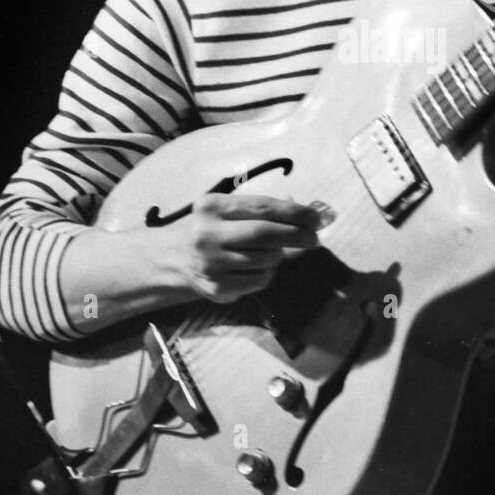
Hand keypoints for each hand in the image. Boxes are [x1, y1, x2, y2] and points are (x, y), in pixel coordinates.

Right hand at [166, 193, 320, 303]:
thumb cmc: (216, 228)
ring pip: (265, 260)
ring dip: (278, 255)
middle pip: (264, 234)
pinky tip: (257, 267)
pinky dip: (267, 273)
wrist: (178, 259)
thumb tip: (309, 215)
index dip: (293, 212)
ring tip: (271, 251)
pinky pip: (259, 280)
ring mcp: (210, 263)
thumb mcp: (232, 210)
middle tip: (313, 238)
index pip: (261, 207)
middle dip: (295, 235)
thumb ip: (266, 210)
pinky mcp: (216, 287)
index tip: (316, 217)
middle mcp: (207, 234)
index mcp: (212, 206)